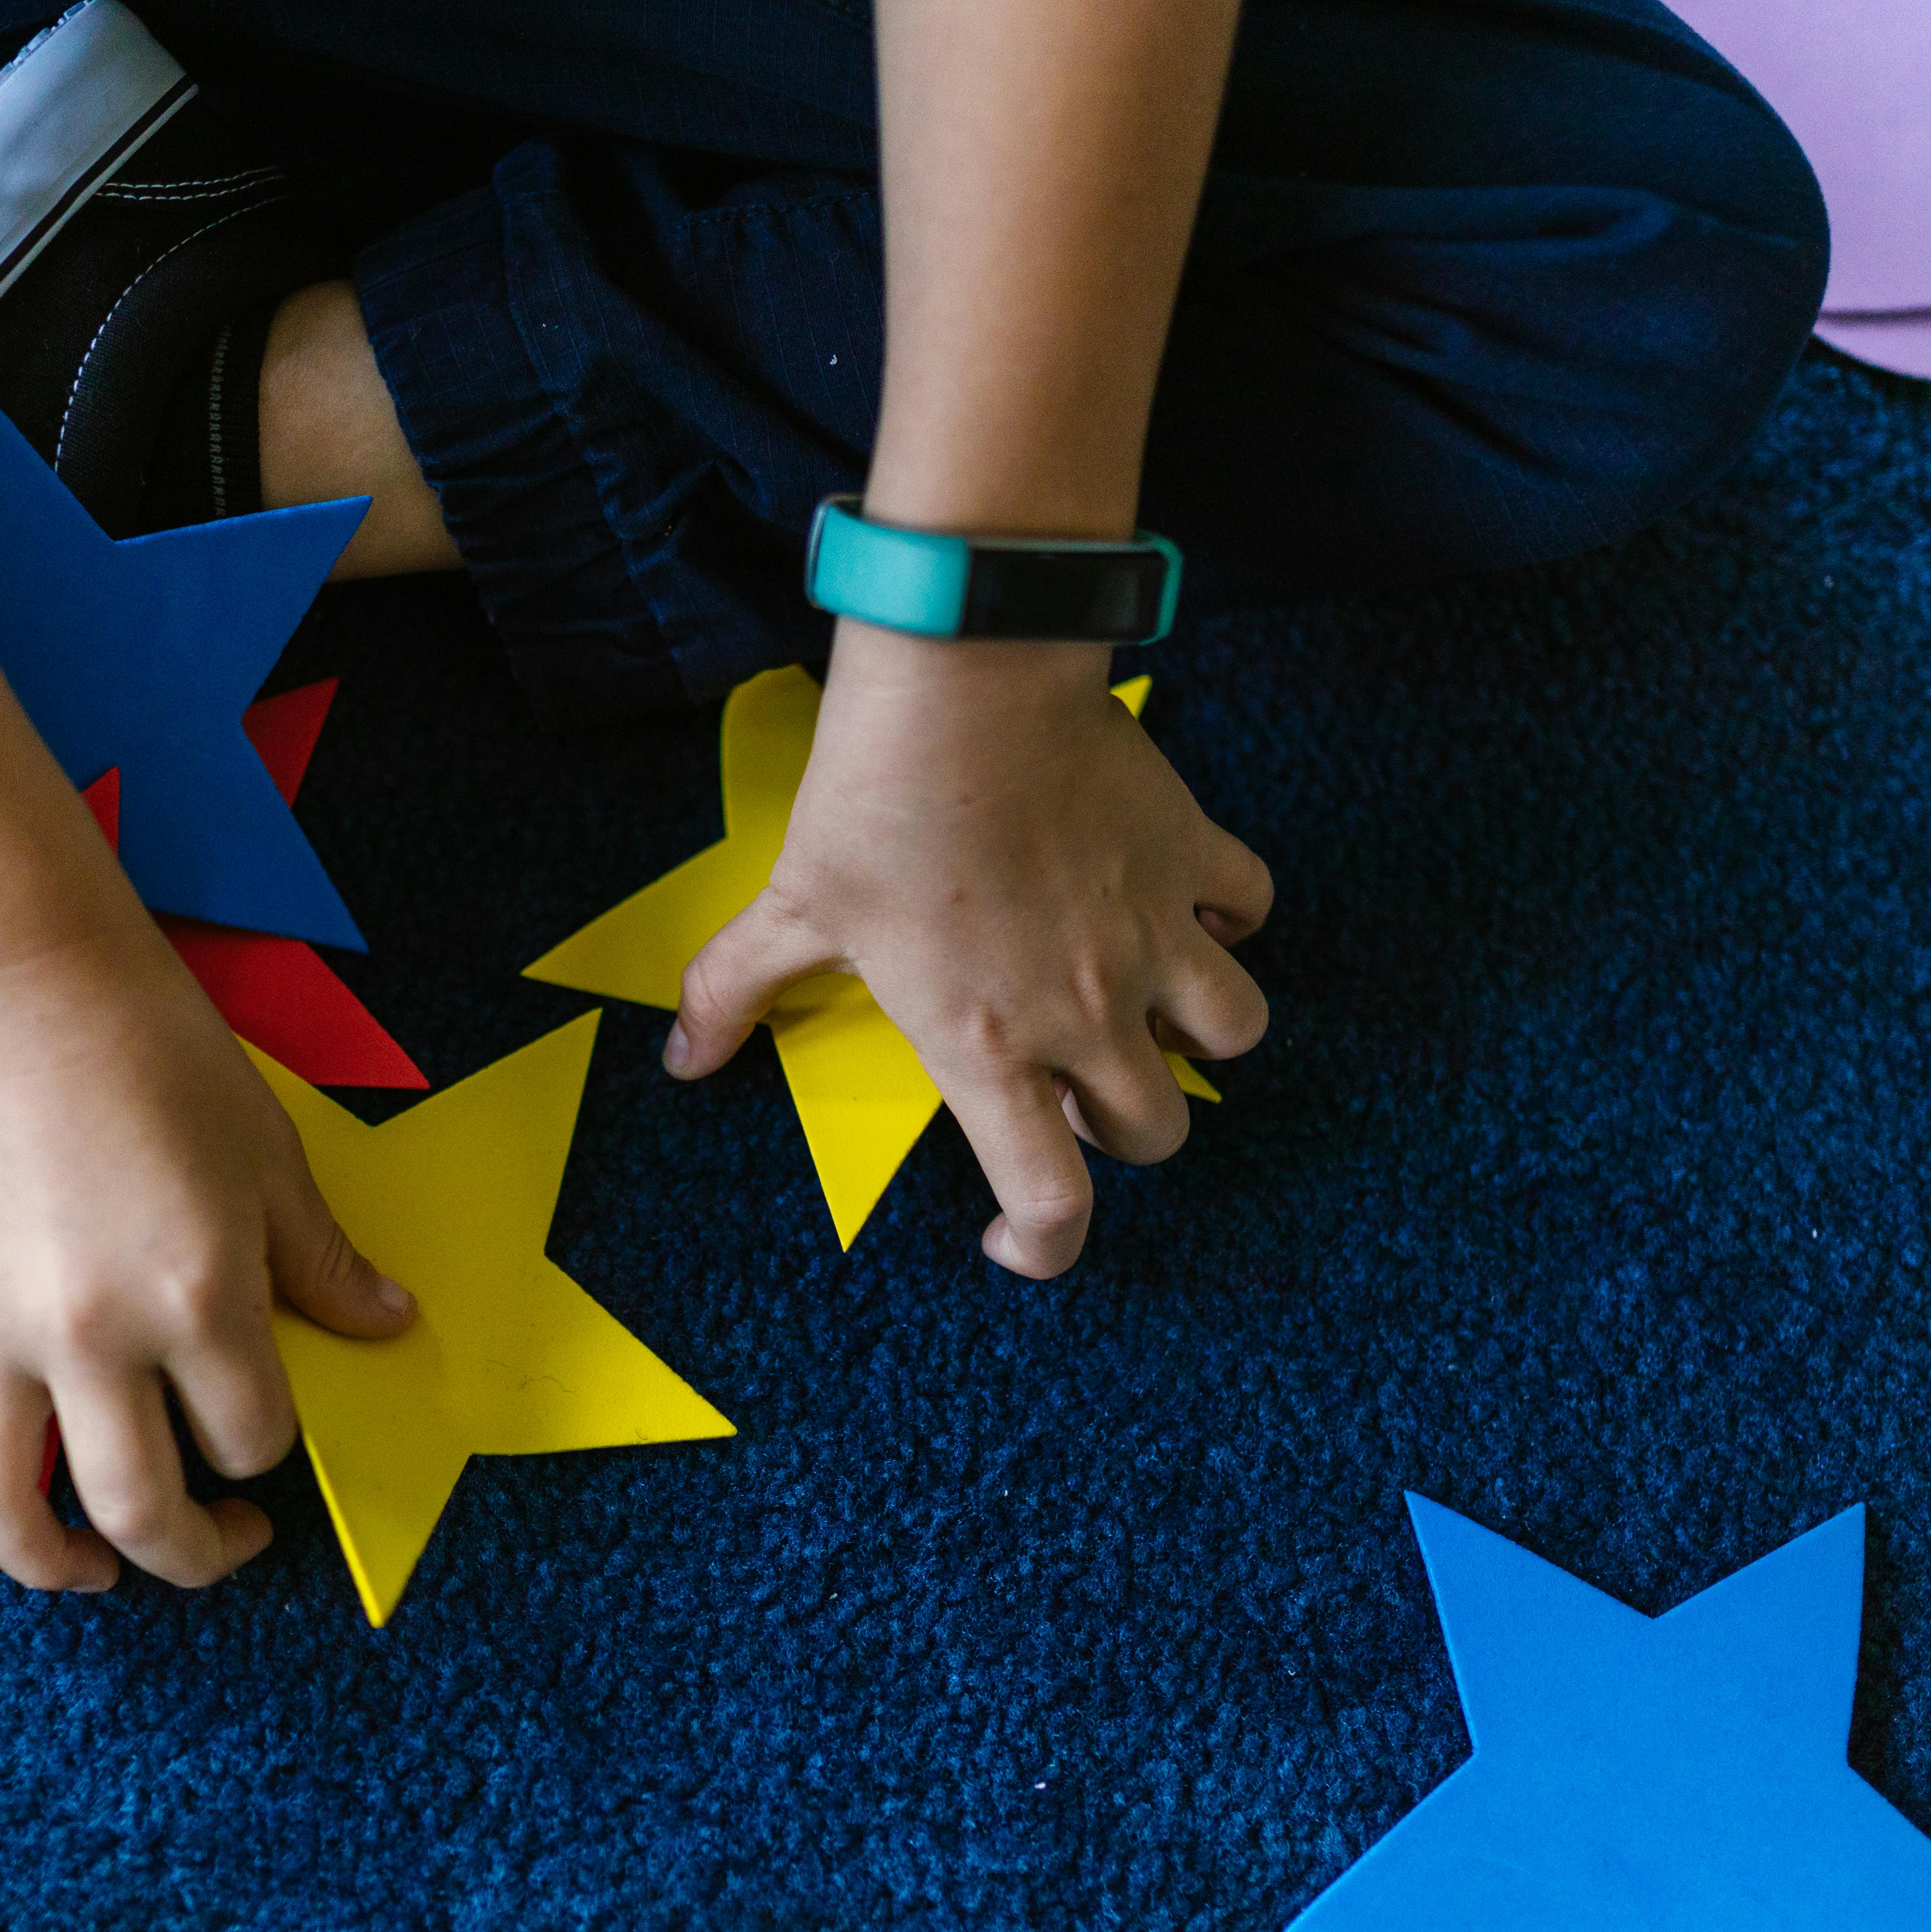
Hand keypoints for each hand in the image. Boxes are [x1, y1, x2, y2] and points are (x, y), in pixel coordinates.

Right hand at [0, 927, 414, 1590]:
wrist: (22, 980)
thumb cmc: (158, 1053)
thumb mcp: (268, 1157)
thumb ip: (320, 1262)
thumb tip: (385, 1325)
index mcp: (194, 1298)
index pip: (250, 1437)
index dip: (273, 1453)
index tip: (270, 1436)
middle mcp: (90, 1333)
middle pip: (136, 1504)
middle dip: (188, 1552)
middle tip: (216, 1546)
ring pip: (0, 1495)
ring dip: (45, 1561)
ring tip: (87, 1572)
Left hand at [668, 625, 1271, 1276]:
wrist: (963, 686)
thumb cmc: (876, 802)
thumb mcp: (792, 906)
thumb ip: (736, 990)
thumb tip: (682, 1055)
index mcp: (987, 1047)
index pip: (1052, 1202)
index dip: (1044, 1245)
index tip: (1018, 1235)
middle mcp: (1087, 1010)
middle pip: (1156, 1132)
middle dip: (1118, 1131)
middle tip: (1069, 1090)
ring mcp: (1151, 935)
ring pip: (1231, 1035)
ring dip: (1194, 1036)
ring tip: (1147, 1005)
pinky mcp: (1188, 855)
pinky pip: (1249, 909)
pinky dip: (1229, 918)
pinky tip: (1182, 904)